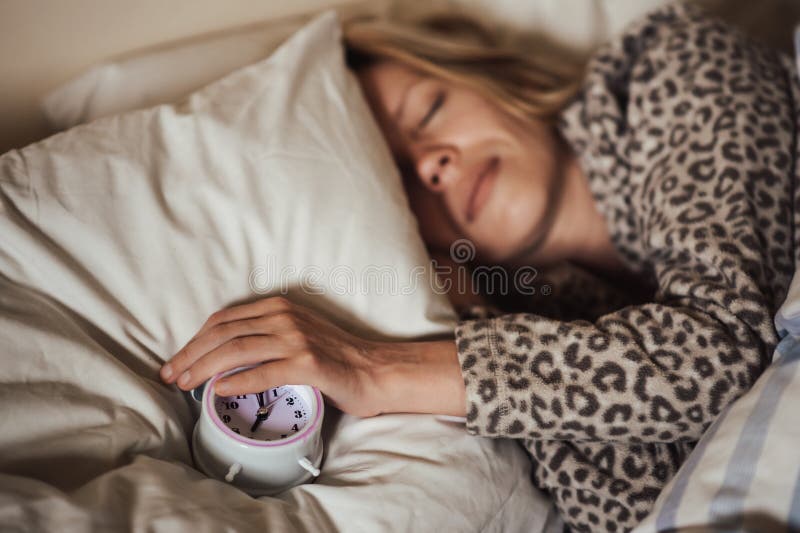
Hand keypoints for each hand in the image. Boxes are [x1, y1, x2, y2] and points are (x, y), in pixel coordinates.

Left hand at [161, 297, 399, 416]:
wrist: (375, 371)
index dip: (194, 340)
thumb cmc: (335, 358)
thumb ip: (265, 337)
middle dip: (190, 355)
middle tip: (170, 376)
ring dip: (205, 368)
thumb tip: (221, 358)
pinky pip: (264, 371)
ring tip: (186, 385)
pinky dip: (238, 380)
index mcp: (279, 308)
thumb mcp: (297, 335)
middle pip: (224, 333)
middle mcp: (285, 318)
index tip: (176, 361)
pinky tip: (219, 390)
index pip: (223, 320)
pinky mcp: (308, 364)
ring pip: (237, 350)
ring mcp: (297, 340)